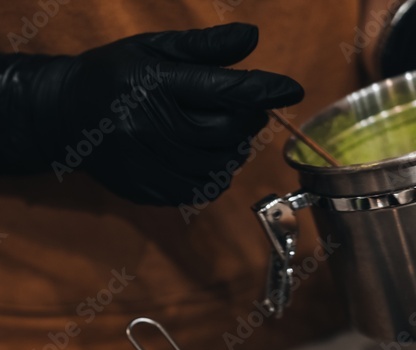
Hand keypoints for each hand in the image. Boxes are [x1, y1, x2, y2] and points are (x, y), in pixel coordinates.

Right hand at [0, 24, 303, 204]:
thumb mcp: (155, 49)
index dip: (261, 89)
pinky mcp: (148, 189)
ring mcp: (148, 163)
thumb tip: (253, 38)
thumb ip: (205, 48)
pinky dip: (217, 176)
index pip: (221, 90)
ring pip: (218, 166)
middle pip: (225, 132)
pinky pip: (200, 190)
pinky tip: (211, 159)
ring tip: (229, 135)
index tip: (293, 88)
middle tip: (251, 110)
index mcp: (154, 84)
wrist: (67, 117)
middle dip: (248, 120)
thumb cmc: (118, 75)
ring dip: (235, 151)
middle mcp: (150, 126)